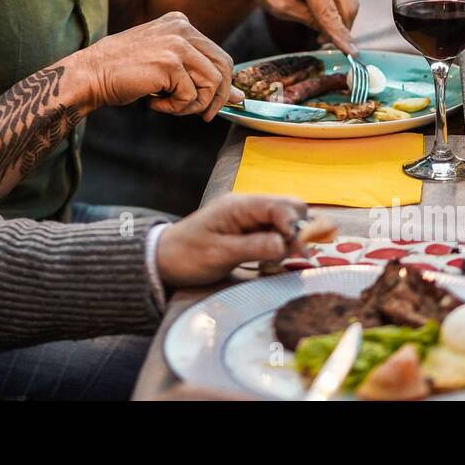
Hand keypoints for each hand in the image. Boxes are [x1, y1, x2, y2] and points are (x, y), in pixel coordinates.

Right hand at [69, 11, 236, 120]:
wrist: (90, 74)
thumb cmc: (125, 73)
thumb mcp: (167, 68)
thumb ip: (199, 74)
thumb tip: (240, 97)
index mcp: (181, 23)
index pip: (220, 56)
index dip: (221, 85)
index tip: (211, 104)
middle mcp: (183, 28)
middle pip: (224, 68)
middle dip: (217, 98)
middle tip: (200, 114)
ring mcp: (177, 43)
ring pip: (213, 83)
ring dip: (194, 105)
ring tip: (171, 106)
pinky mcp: (170, 62)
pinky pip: (192, 95)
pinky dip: (176, 108)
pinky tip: (155, 103)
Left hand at [155, 193, 307, 286]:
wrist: (164, 258)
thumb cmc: (187, 255)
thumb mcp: (219, 254)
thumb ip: (254, 247)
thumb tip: (287, 243)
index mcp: (239, 206)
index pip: (281, 205)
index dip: (295, 225)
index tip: (298, 249)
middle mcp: (248, 206)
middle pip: (290, 207)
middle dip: (300, 229)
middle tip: (297, 255)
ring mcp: (250, 217)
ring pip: (286, 219)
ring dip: (293, 237)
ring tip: (284, 259)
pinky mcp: (250, 229)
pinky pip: (276, 230)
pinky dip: (283, 243)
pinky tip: (275, 259)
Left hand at [209, 0, 359, 52]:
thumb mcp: (278, 7)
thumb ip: (306, 19)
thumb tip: (331, 34)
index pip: (329, 11)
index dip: (341, 35)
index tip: (352, 54)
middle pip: (348, 5)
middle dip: (342, 29)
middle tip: (322, 41)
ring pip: (350, 0)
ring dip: (341, 19)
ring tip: (319, 29)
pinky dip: (339, 8)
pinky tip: (322, 15)